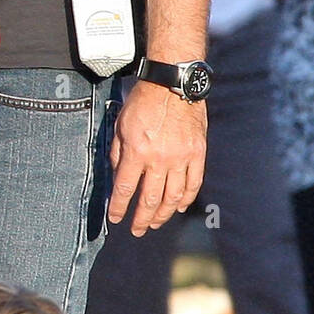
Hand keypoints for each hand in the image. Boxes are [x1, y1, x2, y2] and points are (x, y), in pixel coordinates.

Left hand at [107, 79, 206, 235]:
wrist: (172, 83)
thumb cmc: (143, 102)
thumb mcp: (121, 124)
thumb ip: (118, 152)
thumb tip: (117, 176)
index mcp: (137, 151)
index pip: (125, 188)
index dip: (119, 207)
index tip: (115, 218)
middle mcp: (159, 159)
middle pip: (149, 199)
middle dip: (141, 219)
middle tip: (137, 230)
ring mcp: (181, 158)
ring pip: (172, 197)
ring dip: (163, 214)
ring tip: (155, 223)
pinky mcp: (197, 154)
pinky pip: (193, 184)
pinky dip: (185, 199)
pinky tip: (177, 207)